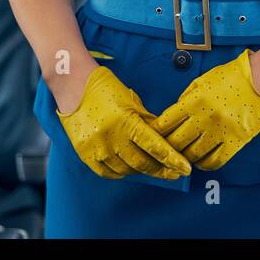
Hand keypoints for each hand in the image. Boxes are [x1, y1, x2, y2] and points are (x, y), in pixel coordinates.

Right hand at [57, 65, 192, 180]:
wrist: (74, 87)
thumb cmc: (107, 90)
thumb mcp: (132, 102)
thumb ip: (149, 122)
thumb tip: (167, 139)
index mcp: (126, 121)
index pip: (155, 146)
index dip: (172, 159)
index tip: (185, 169)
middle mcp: (111, 137)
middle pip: (142, 162)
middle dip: (161, 169)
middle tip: (175, 173)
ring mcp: (97, 148)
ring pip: (127, 170)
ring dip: (142, 170)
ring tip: (152, 165)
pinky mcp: (85, 154)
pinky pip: (109, 173)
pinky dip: (122, 172)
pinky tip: (130, 168)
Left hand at [151, 50, 259, 170]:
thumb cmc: (234, 76)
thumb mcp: (204, 80)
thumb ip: (186, 98)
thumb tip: (173, 118)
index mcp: (194, 101)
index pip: (165, 123)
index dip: (156, 132)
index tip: (154, 135)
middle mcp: (205, 118)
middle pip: (175, 143)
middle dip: (167, 147)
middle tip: (166, 149)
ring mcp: (220, 132)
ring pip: (192, 156)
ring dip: (185, 157)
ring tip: (184, 155)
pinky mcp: (235, 142)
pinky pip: (214, 162)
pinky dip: (204, 165)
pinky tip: (201, 160)